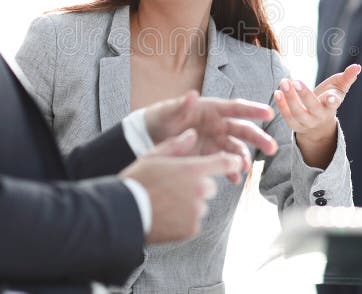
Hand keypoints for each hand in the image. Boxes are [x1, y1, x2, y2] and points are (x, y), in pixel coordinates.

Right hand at [120, 129, 242, 242]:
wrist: (124, 213)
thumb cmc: (136, 181)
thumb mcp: (153, 157)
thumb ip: (177, 145)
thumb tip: (192, 134)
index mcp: (192, 169)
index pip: (224, 163)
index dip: (233, 162)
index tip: (236, 163)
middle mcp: (199, 190)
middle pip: (209, 186)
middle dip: (198, 187)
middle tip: (174, 189)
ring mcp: (197, 211)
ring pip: (200, 205)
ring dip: (190, 204)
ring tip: (166, 204)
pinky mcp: (191, 228)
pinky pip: (193, 222)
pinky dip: (184, 220)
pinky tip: (166, 216)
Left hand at [143, 92, 277, 181]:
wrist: (148, 137)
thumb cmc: (160, 118)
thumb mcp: (167, 111)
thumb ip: (180, 105)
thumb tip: (192, 94)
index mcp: (211, 109)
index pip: (236, 108)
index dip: (253, 109)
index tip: (269, 112)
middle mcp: (218, 124)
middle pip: (242, 130)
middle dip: (258, 138)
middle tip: (272, 148)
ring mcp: (215, 141)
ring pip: (236, 149)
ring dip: (243, 158)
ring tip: (244, 168)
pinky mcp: (210, 156)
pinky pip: (225, 163)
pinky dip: (231, 171)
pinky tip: (234, 179)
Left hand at [274, 64, 361, 143]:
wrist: (319, 123)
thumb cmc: (329, 99)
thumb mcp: (338, 88)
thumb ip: (347, 78)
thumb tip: (357, 66)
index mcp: (331, 106)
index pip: (334, 104)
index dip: (332, 100)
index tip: (330, 96)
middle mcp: (320, 116)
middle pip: (313, 108)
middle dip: (305, 95)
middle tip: (296, 81)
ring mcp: (307, 123)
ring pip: (298, 113)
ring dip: (290, 98)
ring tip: (283, 82)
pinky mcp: (296, 126)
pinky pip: (287, 118)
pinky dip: (281, 106)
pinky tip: (277, 92)